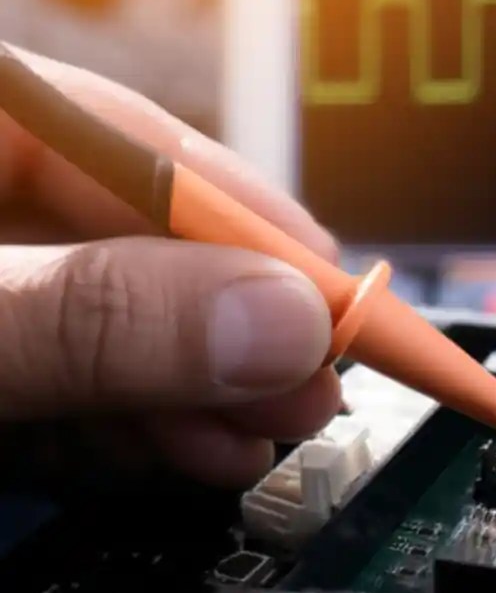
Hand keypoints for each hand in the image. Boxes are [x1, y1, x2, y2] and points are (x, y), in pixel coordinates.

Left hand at [0, 46, 338, 489]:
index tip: (332, 297)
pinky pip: (66, 381)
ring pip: (112, 320)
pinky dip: (127, 426)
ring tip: (256, 435)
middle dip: (233, 325)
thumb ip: (97, 317)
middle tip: (311, 385)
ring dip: (197, 390)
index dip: (246, 219)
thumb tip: (276, 322)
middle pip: (136, 240)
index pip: (130, 142)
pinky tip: (182, 451)